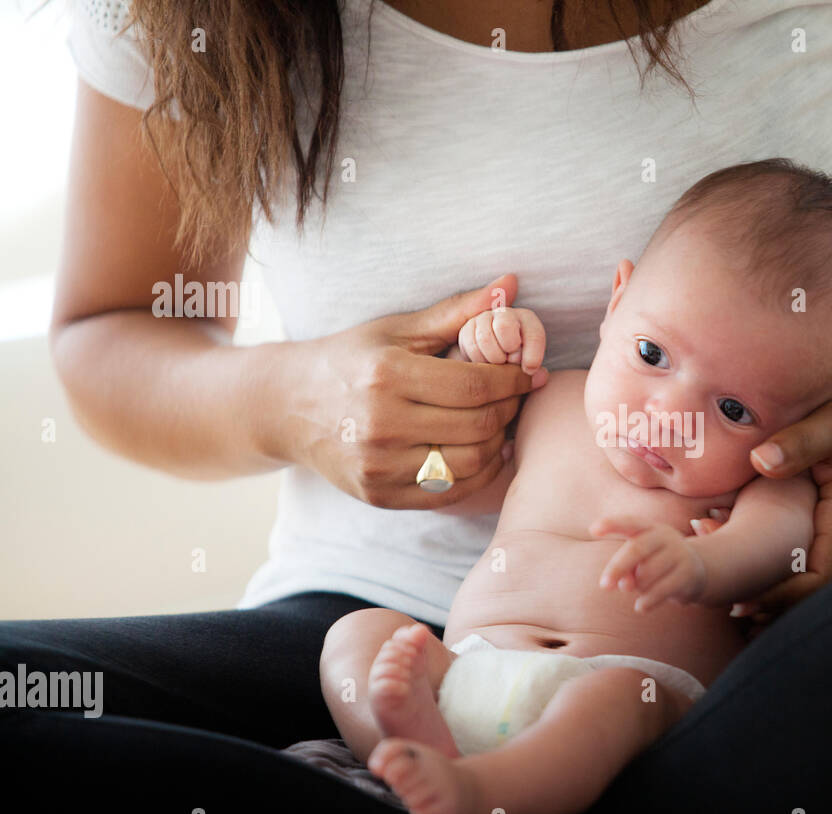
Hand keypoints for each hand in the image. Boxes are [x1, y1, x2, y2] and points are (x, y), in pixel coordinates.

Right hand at [276, 273, 548, 509]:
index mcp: (387, 374)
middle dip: (510, 410)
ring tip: (501, 423)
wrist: (287, 406)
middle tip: (517, 398)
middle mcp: (381, 423)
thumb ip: (457, 311)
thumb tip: (510, 284)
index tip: (530, 374)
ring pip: (469, 464)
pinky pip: (449, 492)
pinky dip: (477, 474)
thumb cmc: (351, 360)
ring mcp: (378, 465)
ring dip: (498, 444)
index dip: (513, 381)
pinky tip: (483, 452)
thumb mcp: (399, 329)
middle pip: (478, 426)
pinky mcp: (379, 495)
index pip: (475, 385)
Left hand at [589, 515, 707, 612]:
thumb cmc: (656, 563)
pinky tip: (640, 607)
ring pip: (648, 573)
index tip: (592, 530)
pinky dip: (648, 600)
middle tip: (604, 585)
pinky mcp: (688, 574)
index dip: (611, 525)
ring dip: (637, 586)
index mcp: (649, 528)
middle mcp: (666, 536)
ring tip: (638, 589)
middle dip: (618, 567)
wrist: (695, 570)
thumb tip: (623, 584)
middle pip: (637, 549)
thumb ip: (626, 568)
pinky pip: (663, 589)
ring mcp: (679, 553)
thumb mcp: (640, 561)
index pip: (629, 523)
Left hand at [730, 391, 831, 621]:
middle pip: (810, 592)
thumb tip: (759, 460)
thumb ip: (801, 440)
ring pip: (811, 582)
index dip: (781, 597)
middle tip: (722, 596)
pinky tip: (749, 561)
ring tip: (728, 586)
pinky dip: (783, 571)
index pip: (819, 579)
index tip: (742, 599)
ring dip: (771, 587)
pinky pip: (816, 566)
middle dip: (767, 598)